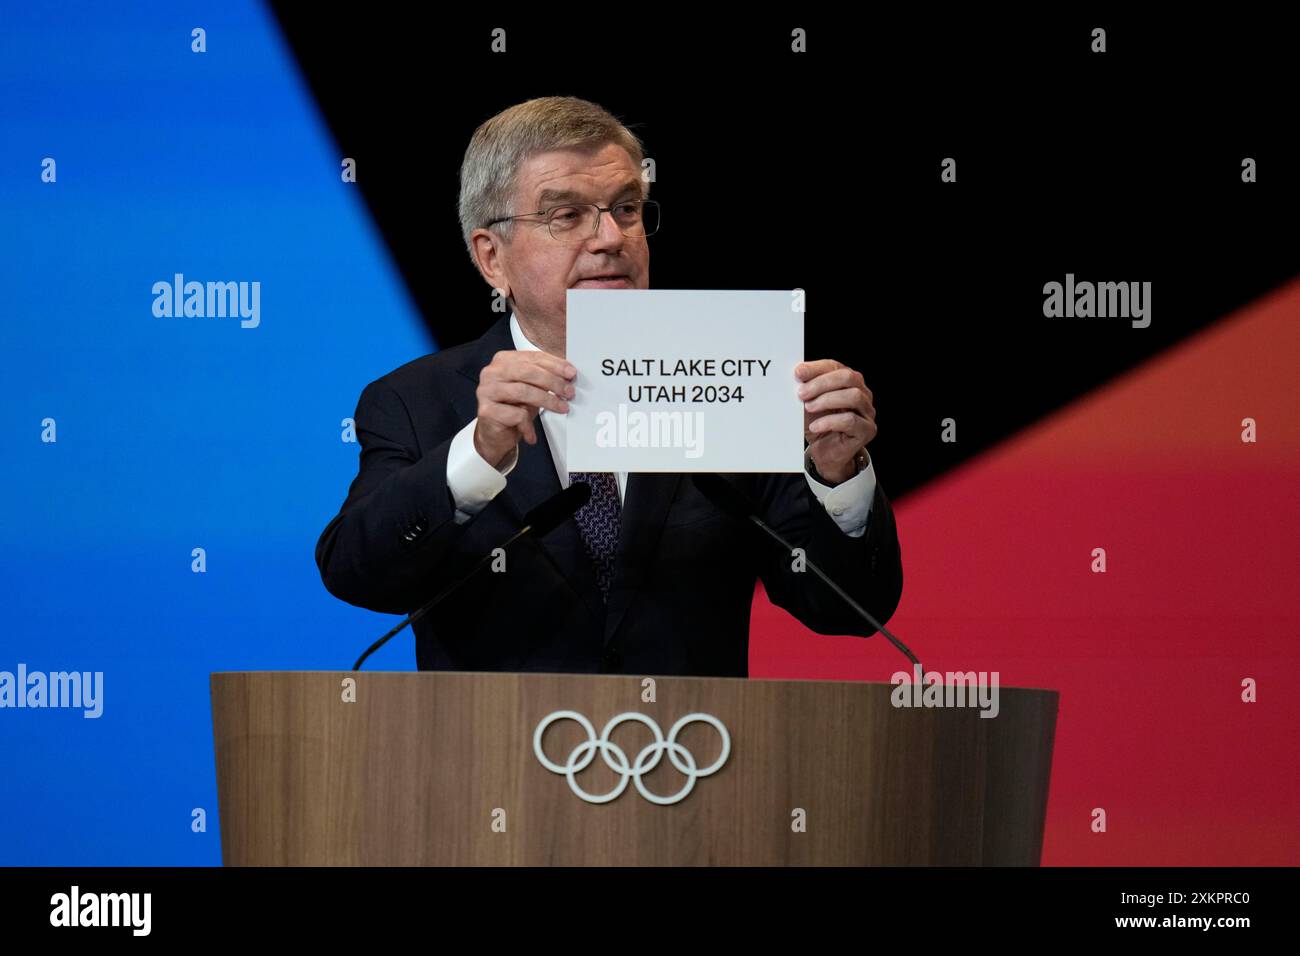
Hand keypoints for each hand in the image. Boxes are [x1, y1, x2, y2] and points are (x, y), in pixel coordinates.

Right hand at [474, 350, 575, 467]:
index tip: (571, 373)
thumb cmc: (513, 409)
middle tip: (569, 392)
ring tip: (561, 408)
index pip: (533, 357)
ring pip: (523, 391)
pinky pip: (516, 414)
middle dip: (553, 382)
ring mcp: (487, 391)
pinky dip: (529, 425)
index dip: (555, 364)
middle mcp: (492, 373)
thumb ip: (545, 379)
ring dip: (548, 401)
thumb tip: (568, 375)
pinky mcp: (487, 410)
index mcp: (503, 361)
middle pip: (528, 372)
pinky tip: (532, 434)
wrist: (494, 435)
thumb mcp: (532, 390)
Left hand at [795, 359, 876, 484]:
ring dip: (827, 400)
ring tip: (809, 407)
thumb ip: (805, 390)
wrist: (824, 453)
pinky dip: (829, 421)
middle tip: (801, 393)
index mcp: (848, 382)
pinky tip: (815, 426)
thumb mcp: (807, 404)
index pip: (835, 366)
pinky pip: (851, 421)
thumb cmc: (818, 425)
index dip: (816, 368)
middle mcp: (862, 393)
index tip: (798, 373)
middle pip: (849, 377)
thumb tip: (796, 377)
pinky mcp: (867, 430)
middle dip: (822, 383)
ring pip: (854, 396)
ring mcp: (867, 412)